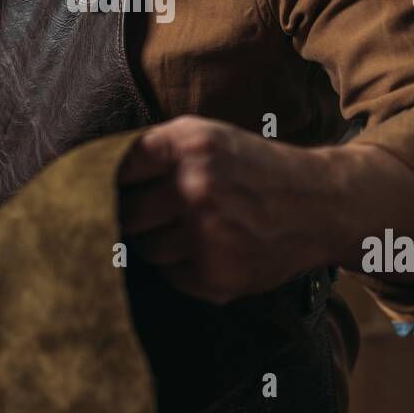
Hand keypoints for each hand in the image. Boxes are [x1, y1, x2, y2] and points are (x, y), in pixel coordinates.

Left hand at [117, 116, 329, 303]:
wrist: (319, 205)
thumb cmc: (254, 169)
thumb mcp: (209, 137)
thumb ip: (156, 152)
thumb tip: (94, 181)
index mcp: (188, 144)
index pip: (117, 169)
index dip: (112, 183)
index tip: (109, 192)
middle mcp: (194, 186)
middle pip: (126, 214)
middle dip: (134, 216)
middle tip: (156, 214)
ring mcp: (205, 234)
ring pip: (145, 249)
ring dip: (158, 243)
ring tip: (192, 229)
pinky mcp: (215, 275)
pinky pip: (171, 275)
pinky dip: (183, 266)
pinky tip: (210, 249)